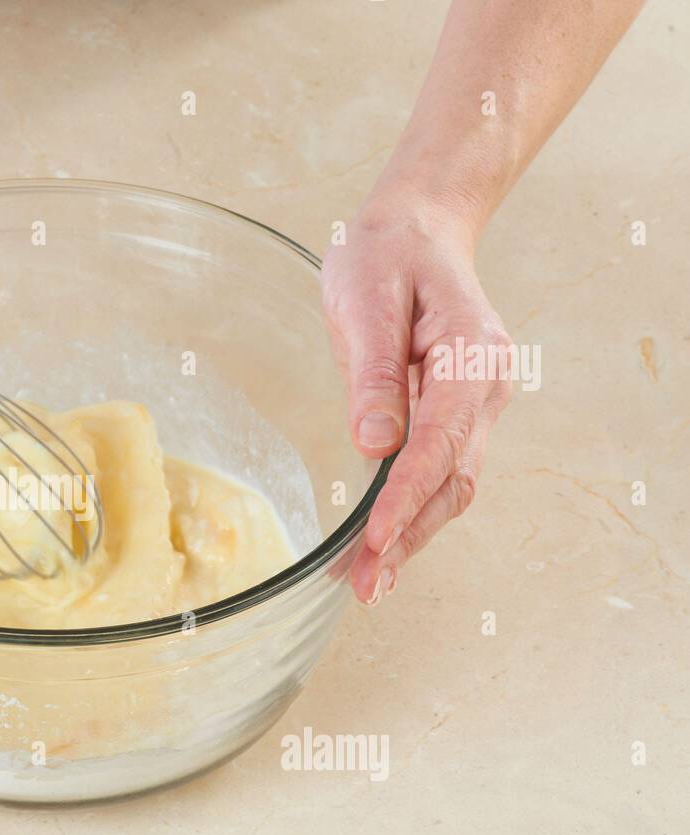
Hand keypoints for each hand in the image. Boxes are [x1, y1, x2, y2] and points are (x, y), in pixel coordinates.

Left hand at [321, 192, 513, 603]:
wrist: (416, 232)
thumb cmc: (386, 257)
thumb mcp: (366, 300)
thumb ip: (372, 374)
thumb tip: (375, 446)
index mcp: (471, 357)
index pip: (439, 443)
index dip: (405, 498)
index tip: (375, 540)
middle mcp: (486, 391)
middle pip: (453, 480)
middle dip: (409, 537)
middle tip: (366, 585)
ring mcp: (477, 407)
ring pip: (452, 487)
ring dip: (412, 538)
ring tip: (368, 583)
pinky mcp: (456, 417)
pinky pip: (441, 475)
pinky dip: (413, 515)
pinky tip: (382, 548)